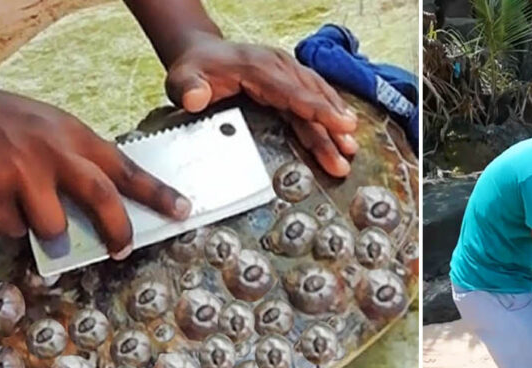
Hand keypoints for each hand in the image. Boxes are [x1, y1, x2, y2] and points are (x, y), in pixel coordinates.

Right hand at [0, 81, 189, 257]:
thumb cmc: (10, 124)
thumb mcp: (54, 129)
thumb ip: (82, 162)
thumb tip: (111, 207)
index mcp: (77, 137)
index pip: (127, 168)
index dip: (158, 193)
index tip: (183, 210)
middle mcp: (54, 152)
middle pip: (101, 198)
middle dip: (117, 230)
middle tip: (121, 249)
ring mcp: (22, 170)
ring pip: (53, 226)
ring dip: (49, 233)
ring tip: (34, 214)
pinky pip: (13, 228)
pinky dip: (10, 225)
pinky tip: (0, 202)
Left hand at [164, 35, 358, 176]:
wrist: (200, 54)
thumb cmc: (195, 69)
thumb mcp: (182, 77)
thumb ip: (187, 88)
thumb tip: (195, 98)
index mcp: (258, 68)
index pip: (294, 92)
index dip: (318, 110)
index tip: (341, 124)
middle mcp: (278, 67)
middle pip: (311, 97)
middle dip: (332, 124)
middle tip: (348, 148)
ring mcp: (286, 73)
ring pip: (317, 97)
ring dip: (334, 121)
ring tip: (349, 147)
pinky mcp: (289, 82)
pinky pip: (313, 96)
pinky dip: (329, 113)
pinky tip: (341, 130)